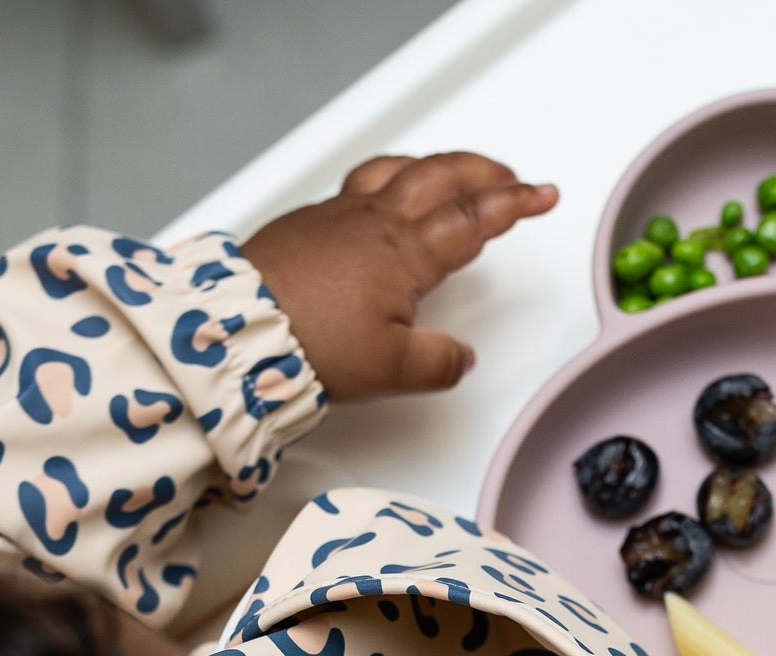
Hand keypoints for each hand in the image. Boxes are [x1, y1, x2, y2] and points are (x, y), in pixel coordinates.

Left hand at [243, 152, 557, 401]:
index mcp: (405, 253)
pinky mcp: (306, 224)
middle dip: (483, 172)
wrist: (233, 330)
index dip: (515, 204)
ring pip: (396, 170)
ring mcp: (336, 217)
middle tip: (509, 178)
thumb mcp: (392, 369)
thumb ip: (438, 362)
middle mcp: (374, 223)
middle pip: (440, 176)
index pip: (474, 217)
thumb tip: (457, 358)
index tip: (543, 195)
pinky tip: (385, 198)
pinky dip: (387, 181)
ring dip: (433, 166)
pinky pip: (358, 186)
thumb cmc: (306, 342)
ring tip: (451, 174)